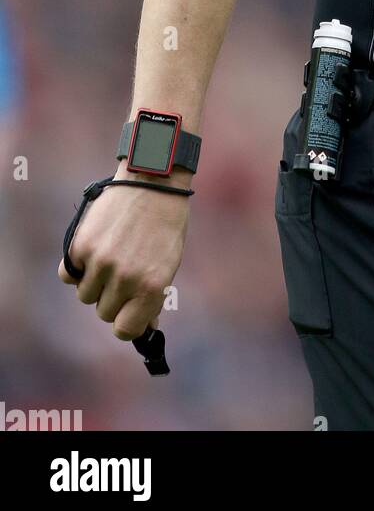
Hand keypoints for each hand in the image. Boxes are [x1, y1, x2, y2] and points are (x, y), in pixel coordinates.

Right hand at [58, 167, 190, 340]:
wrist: (152, 180)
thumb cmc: (165, 223)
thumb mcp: (169, 262)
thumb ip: (153, 296)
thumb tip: (145, 327)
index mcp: (151, 287)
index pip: (125, 330)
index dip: (127, 322)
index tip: (129, 311)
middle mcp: (125, 278)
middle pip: (104, 312)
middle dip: (113, 298)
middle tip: (125, 272)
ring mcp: (100, 262)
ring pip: (85, 295)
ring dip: (95, 282)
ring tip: (112, 255)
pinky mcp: (80, 246)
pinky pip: (68, 274)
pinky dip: (78, 267)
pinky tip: (95, 248)